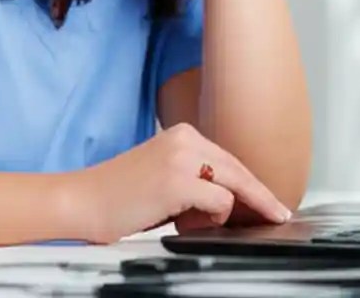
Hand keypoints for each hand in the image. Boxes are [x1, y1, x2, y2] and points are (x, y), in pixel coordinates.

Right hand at [69, 123, 292, 243]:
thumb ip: (196, 180)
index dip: (253, 185)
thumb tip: (231, 202)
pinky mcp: (179, 180)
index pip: (229, 160)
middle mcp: (186, 138)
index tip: (271, 202)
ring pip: (233, 186)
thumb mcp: (164, 176)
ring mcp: (183, 157)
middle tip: (278, 215)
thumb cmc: (118, 196)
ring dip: (222, 214)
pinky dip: (211, 219)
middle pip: (239, 170)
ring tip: (189, 224)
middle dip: (260, 198)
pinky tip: (184, 224)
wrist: (81, 202)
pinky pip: (219, 203)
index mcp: (183, 134)